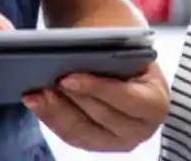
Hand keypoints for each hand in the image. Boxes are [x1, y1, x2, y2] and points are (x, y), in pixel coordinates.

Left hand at [23, 62, 168, 152]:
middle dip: (71, 100)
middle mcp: (141, 129)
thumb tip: (73, 52)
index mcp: (155, 102)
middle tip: (45, 84)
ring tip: (35, 94)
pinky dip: (52, 119)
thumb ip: (106, 52)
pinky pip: (71, 136)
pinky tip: (36, 103)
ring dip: (56, 112)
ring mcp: (118, 140)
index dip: (97, 89)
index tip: (68, 78)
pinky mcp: (97, 143)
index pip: (126, 99)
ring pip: (82, 132)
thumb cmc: (123, 51)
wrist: (123, 62)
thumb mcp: (123, 47)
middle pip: (101, 118)